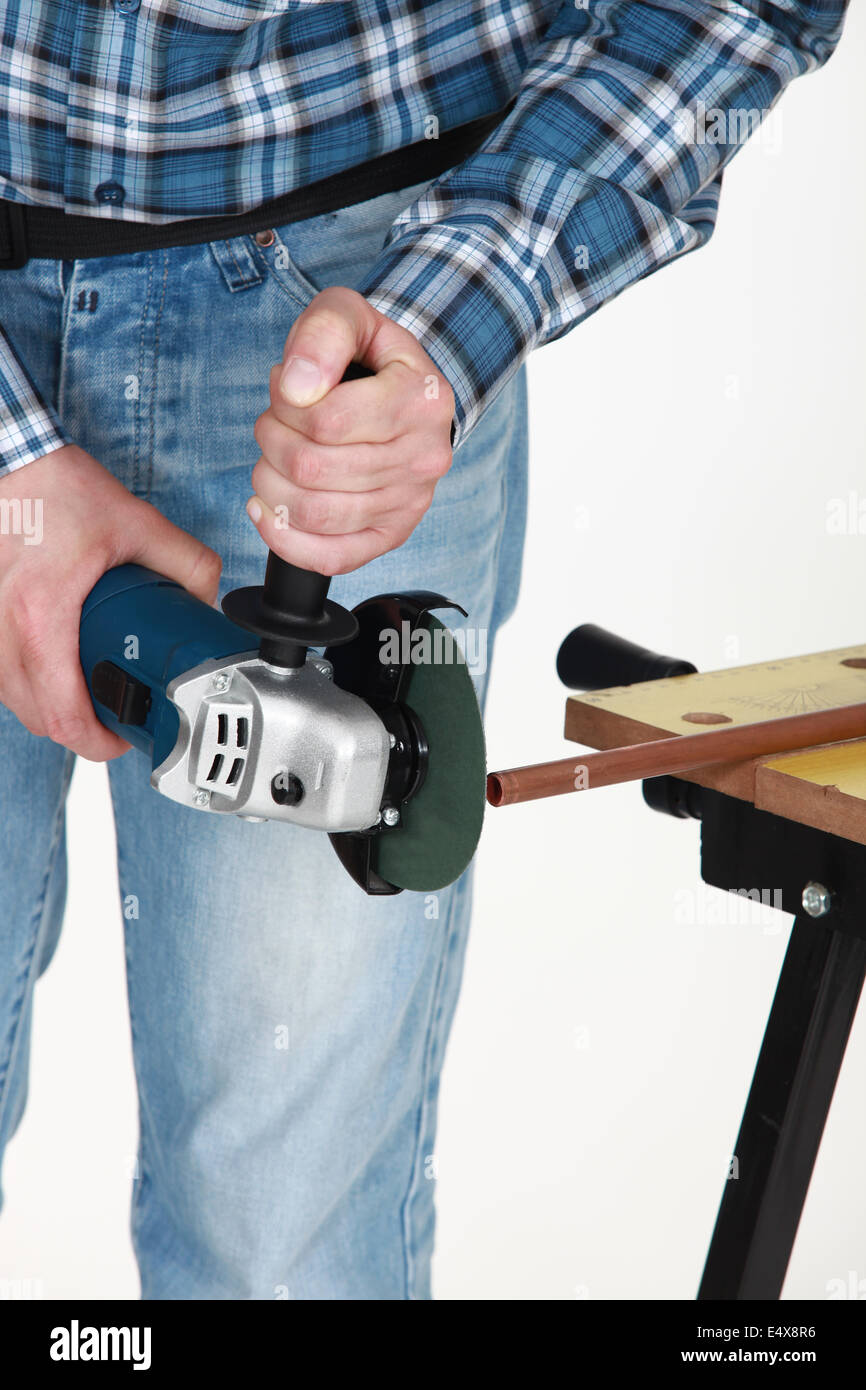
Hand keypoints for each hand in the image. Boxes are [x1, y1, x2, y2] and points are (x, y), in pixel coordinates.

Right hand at [0, 444, 221, 759]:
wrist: (5, 456)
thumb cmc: (50, 487)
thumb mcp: (134, 522)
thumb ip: (183, 561)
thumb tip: (206, 596)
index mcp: (42, 619)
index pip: (64, 715)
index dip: (98, 742)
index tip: (124, 736)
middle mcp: (3, 631)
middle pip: (37, 719)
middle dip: (79, 729)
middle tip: (113, 717)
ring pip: (12, 698)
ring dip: (50, 705)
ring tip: (86, 689)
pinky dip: (25, 678)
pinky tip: (53, 660)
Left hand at [249, 286, 454, 573]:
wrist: (408, 395)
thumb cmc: (370, 358)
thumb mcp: (350, 315)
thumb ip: (322, 334)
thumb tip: (295, 388)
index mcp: (423, 401)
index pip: (326, 420)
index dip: (284, 404)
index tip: (284, 388)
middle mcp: (425, 458)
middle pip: (313, 468)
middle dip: (271, 440)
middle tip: (272, 422)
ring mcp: (411, 504)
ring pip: (313, 512)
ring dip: (269, 482)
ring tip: (272, 457)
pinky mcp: (391, 536)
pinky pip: (330, 558)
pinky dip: (283, 538)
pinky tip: (267, 508)